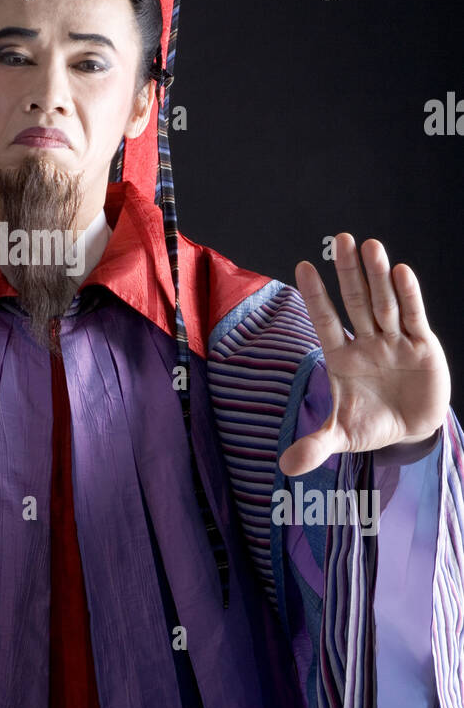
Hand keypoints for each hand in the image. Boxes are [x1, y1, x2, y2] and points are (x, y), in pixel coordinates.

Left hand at [278, 233, 449, 475]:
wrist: (411, 431)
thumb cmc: (371, 425)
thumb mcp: (342, 437)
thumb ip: (316, 445)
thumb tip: (285, 468)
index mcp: (341, 357)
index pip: (325, 320)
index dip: (315, 295)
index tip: (303, 266)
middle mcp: (366, 342)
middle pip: (356, 302)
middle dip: (348, 272)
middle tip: (341, 239)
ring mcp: (394, 341)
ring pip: (385, 303)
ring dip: (378, 276)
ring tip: (371, 245)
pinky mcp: (422, 346)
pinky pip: (414, 317)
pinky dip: (409, 296)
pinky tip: (401, 272)